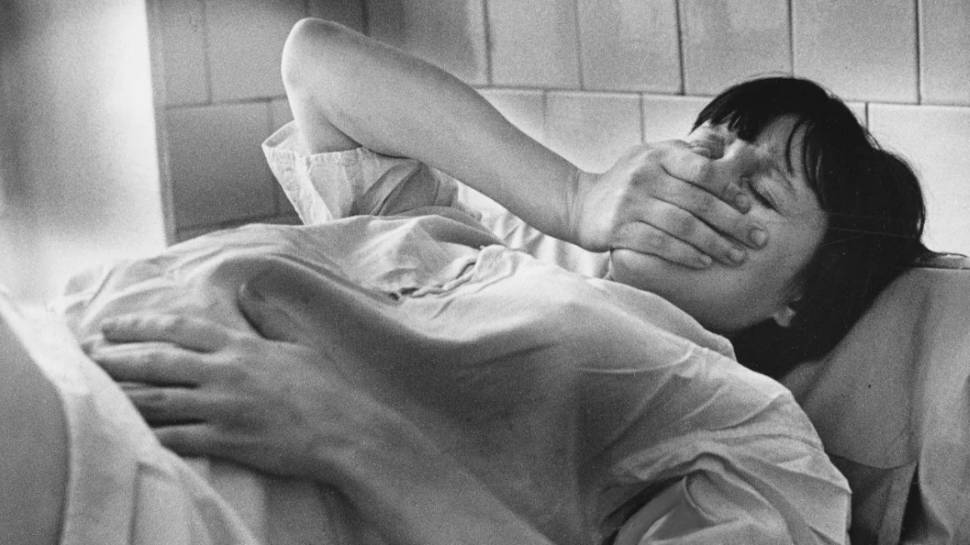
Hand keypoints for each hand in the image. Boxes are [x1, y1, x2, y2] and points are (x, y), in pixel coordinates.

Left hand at [83, 273, 396, 479]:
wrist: (345, 430)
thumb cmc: (326, 387)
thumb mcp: (297, 343)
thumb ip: (267, 316)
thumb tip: (247, 288)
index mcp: (242, 346)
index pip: (181, 328)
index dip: (141, 325)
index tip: (114, 325)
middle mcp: (226, 373)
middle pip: (158, 362)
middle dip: (117, 357)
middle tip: (89, 355)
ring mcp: (223, 408)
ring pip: (158, 398)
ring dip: (122, 393)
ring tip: (96, 390)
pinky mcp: (226, 440)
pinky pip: (176, 438)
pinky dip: (148, 435)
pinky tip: (126, 433)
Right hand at [568, 140, 767, 267]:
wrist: (580, 202)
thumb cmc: (629, 181)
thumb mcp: (654, 157)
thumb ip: (689, 156)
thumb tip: (741, 155)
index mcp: (659, 154)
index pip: (703, 170)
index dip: (730, 189)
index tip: (749, 207)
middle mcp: (644, 175)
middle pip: (699, 202)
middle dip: (734, 223)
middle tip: (758, 239)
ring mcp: (629, 203)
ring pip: (683, 226)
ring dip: (715, 244)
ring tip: (736, 257)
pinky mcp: (618, 229)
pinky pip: (659, 244)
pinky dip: (685, 255)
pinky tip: (703, 262)